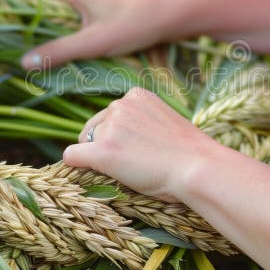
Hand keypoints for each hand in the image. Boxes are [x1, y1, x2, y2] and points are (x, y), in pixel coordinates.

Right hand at [12, 0, 169, 68]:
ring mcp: (97, 2)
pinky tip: (66, 50)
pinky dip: (67, 33)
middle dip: (27, 18)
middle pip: (46, 2)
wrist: (174, 16)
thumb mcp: (94, 42)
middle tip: (6, 37)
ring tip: (30, 47)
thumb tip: (23, 61)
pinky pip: (79, 21)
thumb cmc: (134, 24)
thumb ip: (60, 52)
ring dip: (49, 28)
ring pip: (63, 14)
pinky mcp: (108, 13)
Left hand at [63, 87, 227, 202]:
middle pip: (94, 127)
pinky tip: (89, 175)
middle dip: (104, 145)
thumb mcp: (165, 123)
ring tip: (128, 170)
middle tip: (131, 164)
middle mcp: (119, 105)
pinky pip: (72, 156)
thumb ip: (142, 121)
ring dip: (98, 157)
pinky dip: (76, 166)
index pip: (110, 115)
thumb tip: (124, 138)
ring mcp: (110, 127)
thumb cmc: (189, 153)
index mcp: (136, 95)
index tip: (135, 151)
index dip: (117, 136)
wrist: (198, 168)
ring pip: (85, 142)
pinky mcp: (102, 151)